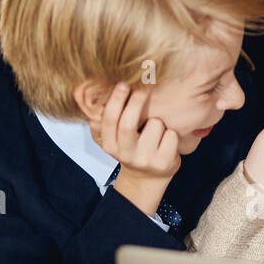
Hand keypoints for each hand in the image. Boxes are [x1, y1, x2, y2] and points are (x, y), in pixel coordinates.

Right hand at [92, 83, 180, 216]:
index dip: (116, 101)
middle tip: (143, 88)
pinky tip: (166, 139)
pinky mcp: (164, 162)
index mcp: (110, 145)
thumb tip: (92, 104)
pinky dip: (171, 133)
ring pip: (155, 125)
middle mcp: (126, 154)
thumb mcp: (113, 140)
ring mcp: (145, 159)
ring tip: (155, 128)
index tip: (123, 84)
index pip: (110, 121)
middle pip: (128, 124)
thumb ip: (102, 124)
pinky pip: (171, 135)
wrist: (147, 179)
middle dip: (136, 102)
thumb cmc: (130, 150)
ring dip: (157, 120)